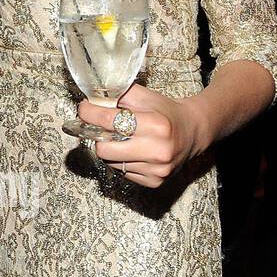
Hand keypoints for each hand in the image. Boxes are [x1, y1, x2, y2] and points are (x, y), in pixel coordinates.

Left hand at [80, 83, 207, 188]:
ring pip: (110, 162)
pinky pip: (121, 172)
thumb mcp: (144, 96)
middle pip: (104, 149)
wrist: (192, 132)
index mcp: (156, 125)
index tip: (84, 109)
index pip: (108, 121)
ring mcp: (157, 170)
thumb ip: (117, 93)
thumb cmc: (165, 112)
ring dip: (110, 150)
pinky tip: (133, 152)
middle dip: (98, 136)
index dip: (89, 113)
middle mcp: (158, 151)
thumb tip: (90, 98)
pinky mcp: (155, 182)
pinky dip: (121, 161)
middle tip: (102, 127)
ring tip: (123, 139)